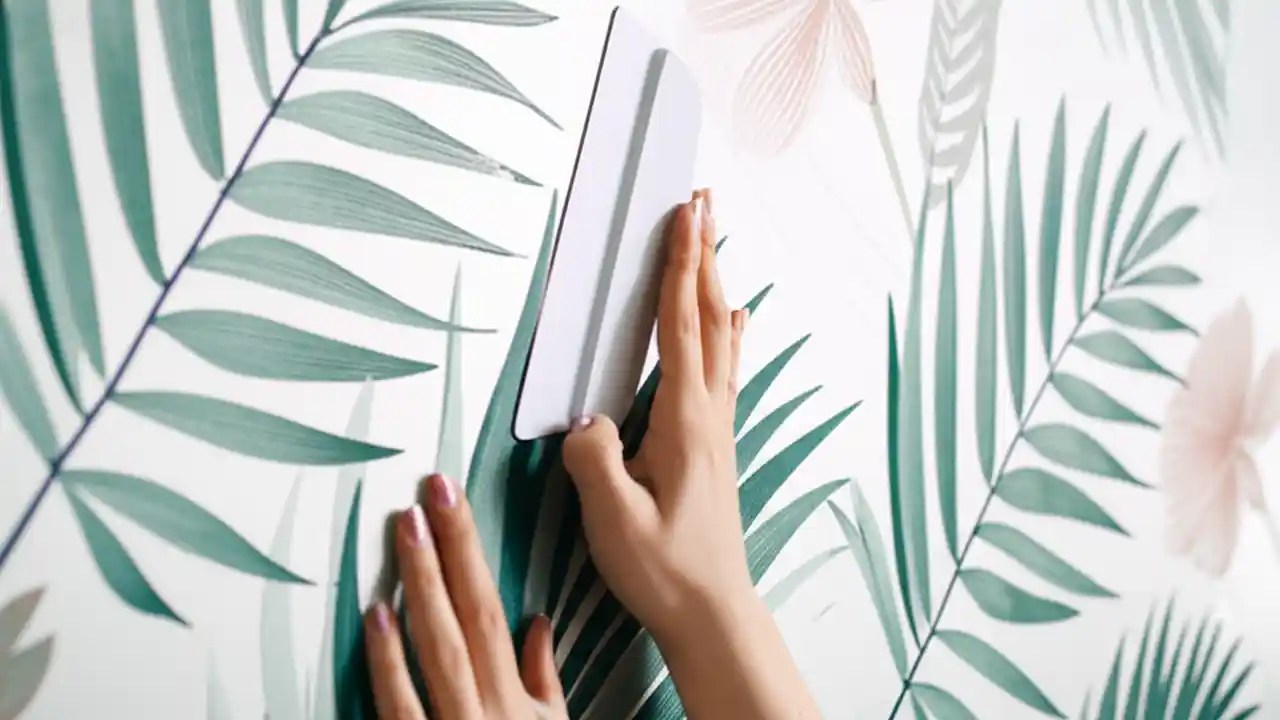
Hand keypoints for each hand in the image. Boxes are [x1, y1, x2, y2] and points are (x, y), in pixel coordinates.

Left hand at [363, 473, 565, 719]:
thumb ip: (542, 680)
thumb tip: (538, 624)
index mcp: (516, 700)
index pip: (491, 611)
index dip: (470, 553)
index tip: (452, 502)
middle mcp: (487, 710)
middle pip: (467, 619)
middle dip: (447, 553)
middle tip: (426, 498)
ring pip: (439, 652)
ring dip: (423, 589)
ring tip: (407, 534)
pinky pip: (399, 706)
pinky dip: (388, 662)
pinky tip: (377, 616)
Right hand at [562, 189, 752, 640]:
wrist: (713, 611)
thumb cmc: (665, 571)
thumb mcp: (614, 521)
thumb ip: (595, 462)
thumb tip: (586, 421)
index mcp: (684, 422)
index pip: (682, 326)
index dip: (681, 265)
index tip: (684, 213)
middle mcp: (709, 415)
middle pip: (710, 316)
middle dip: (703, 254)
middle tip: (700, 201)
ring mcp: (718, 427)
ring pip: (722, 337)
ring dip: (714, 283)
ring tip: (711, 242)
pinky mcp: (714, 443)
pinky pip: (724, 367)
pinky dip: (727, 329)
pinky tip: (737, 320)